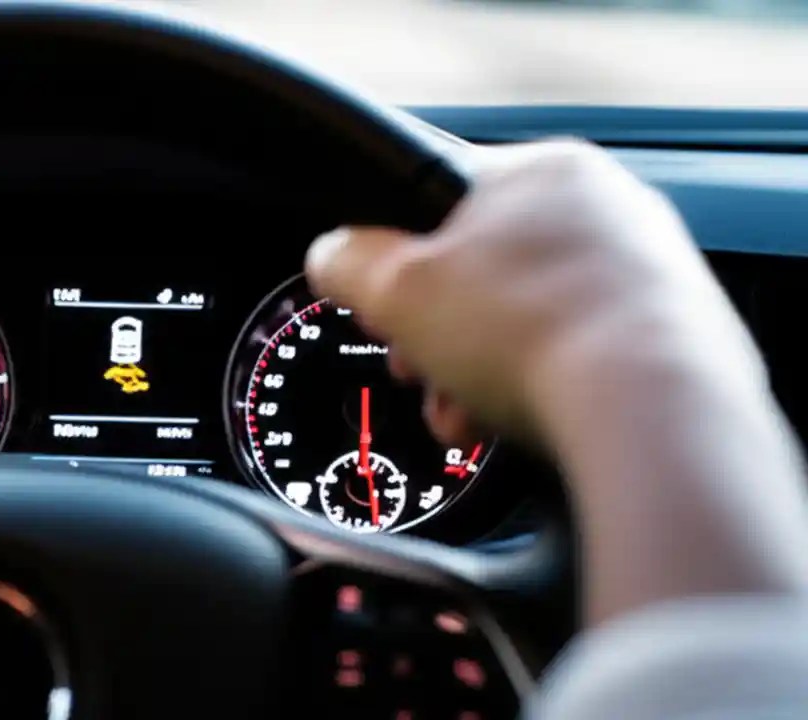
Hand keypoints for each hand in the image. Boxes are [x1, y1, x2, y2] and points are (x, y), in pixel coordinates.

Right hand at [306, 140, 807, 623]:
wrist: (650, 410)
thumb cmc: (529, 334)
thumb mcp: (396, 292)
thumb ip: (348, 262)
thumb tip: (332, 254)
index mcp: (540, 170)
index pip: (444, 202)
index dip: (400, 264)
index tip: (388, 310)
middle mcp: (607, 207)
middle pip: (489, 272)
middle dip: (443, 334)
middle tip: (422, 370)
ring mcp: (651, 271)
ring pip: (536, 321)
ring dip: (486, 372)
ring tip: (466, 414)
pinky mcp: (681, 334)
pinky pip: (588, 357)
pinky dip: (549, 391)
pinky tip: (524, 424)